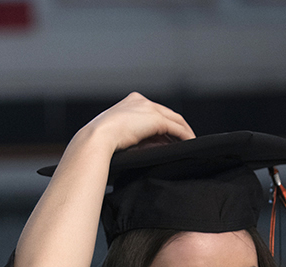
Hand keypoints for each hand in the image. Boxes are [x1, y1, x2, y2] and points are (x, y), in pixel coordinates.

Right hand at [79, 92, 195, 156]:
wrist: (97, 138)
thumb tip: (147, 146)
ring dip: (184, 132)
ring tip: (189, 143)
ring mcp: (149, 108)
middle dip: (176, 127)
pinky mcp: (156, 120)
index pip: (153, 111)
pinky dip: (185, 136)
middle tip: (184, 140)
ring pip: (175, 119)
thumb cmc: (101, 140)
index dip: (163, 123)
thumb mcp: (118, 133)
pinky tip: (189, 144)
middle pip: (166, 113)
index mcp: (130, 101)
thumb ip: (134, 135)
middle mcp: (141, 101)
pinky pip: (176, 128)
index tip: (168, 136)